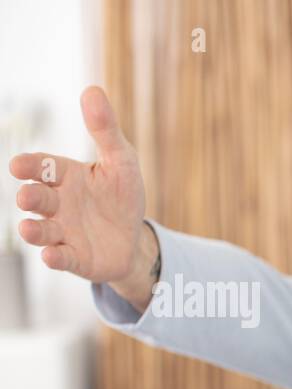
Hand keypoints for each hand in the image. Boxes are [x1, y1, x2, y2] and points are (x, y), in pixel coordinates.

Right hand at [8, 86, 156, 305]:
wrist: (134, 238)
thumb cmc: (121, 195)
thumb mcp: (121, 161)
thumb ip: (105, 130)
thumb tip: (93, 90)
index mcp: (65, 177)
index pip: (42, 167)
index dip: (31, 166)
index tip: (20, 166)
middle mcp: (57, 204)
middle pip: (37, 198)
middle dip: (31, 197)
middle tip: (28, 196)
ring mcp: (63, 232)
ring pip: (40, 231)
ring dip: (33, 230)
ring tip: (29, 228)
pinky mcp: (75, 258)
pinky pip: (60, 258)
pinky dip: (54, 258)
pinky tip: (51, 256)